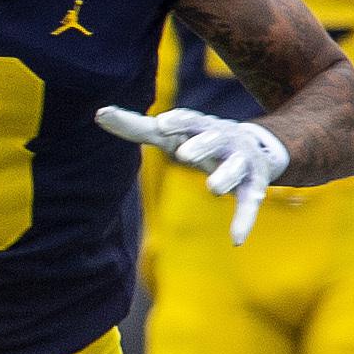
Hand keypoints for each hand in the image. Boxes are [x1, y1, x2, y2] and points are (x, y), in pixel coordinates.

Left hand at [96, 105, 293, 243]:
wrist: (254, 148)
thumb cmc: (200, 141)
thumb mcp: (171, 135)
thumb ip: (138, 127)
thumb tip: (99, 114)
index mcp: (202, 125)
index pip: (190, 118)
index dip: (178, 121)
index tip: (162, 124)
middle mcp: (226, 138)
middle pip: (215, 137)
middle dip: (201, 144)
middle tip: (184, 154)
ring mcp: (242, 161)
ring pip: (236, 167)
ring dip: (225, 176)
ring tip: (212, 188)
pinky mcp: (254, 185)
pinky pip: (249, 202)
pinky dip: (244, 220)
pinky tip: (236, 239)